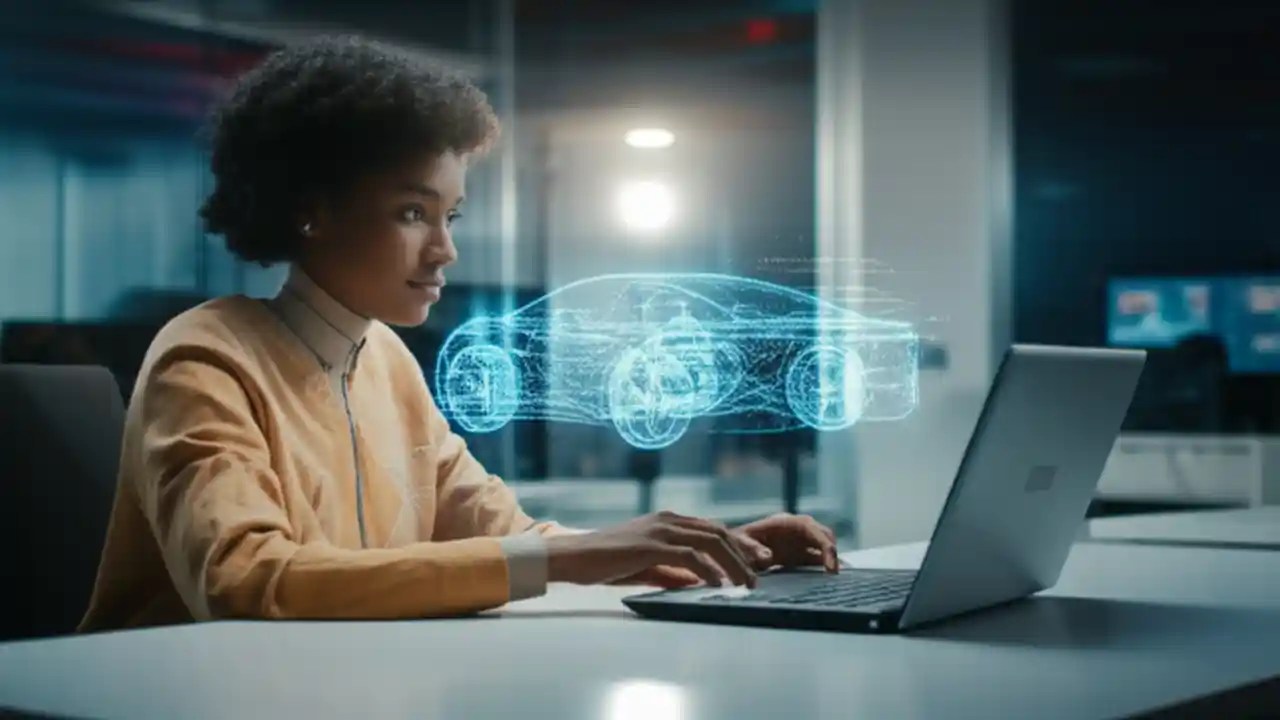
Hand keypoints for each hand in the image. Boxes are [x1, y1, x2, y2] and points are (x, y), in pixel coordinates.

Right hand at [545, 511, 760, 587]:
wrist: (573, 556)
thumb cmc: (606, 561)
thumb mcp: (646, 565)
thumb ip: (672, 570)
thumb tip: (699, 581)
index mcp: (668, 520)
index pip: (713, 529)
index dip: (739, 543)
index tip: (759, 559)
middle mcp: (668, 519)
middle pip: (718, 531)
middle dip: (745, 550)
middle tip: (763, 569)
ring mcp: (659, 530)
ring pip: (709, 541)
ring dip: (733, 562)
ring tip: (746, 582)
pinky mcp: (650, 545)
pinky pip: (689, 556)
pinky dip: (708, 569)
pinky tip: (717, 584)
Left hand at [733, 513, 839, 572]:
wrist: (733, 548)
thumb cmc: (736, 542)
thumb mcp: (740, 544)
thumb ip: (753, 549)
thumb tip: (768, 557)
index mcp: (784, 522)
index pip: (811, 529)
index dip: (824, 545)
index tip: (830, 565)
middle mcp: (796, 529)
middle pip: (822, 535)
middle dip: (831, 552)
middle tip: (834, 574)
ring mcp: (799, 541)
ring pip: (822, 546)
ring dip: (830, 559)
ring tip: (835, 577)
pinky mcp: (798, 554)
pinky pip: (816, 558)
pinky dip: (823, 566)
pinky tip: (829, 578)